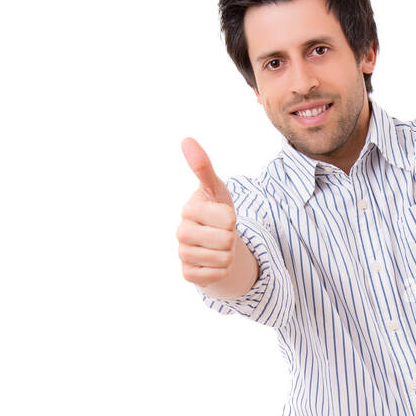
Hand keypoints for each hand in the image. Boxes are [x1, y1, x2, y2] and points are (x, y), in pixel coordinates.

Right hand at [177, 137, 250, 291]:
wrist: (213, 243)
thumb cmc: (216, 212)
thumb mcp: (215, 189)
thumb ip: (203, 167)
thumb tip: (186, 139)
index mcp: (189, 210)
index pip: (227, 219)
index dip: (233, 220)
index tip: (224, 218)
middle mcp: (182, 232)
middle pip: (226, 240)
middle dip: (232, 239)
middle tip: (223, 234)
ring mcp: (183, 254)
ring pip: (224, 259)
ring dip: (229, 255)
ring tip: (220, 248)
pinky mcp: (188, 274)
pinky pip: (218, 275)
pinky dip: (223, 270)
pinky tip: (214, 262)